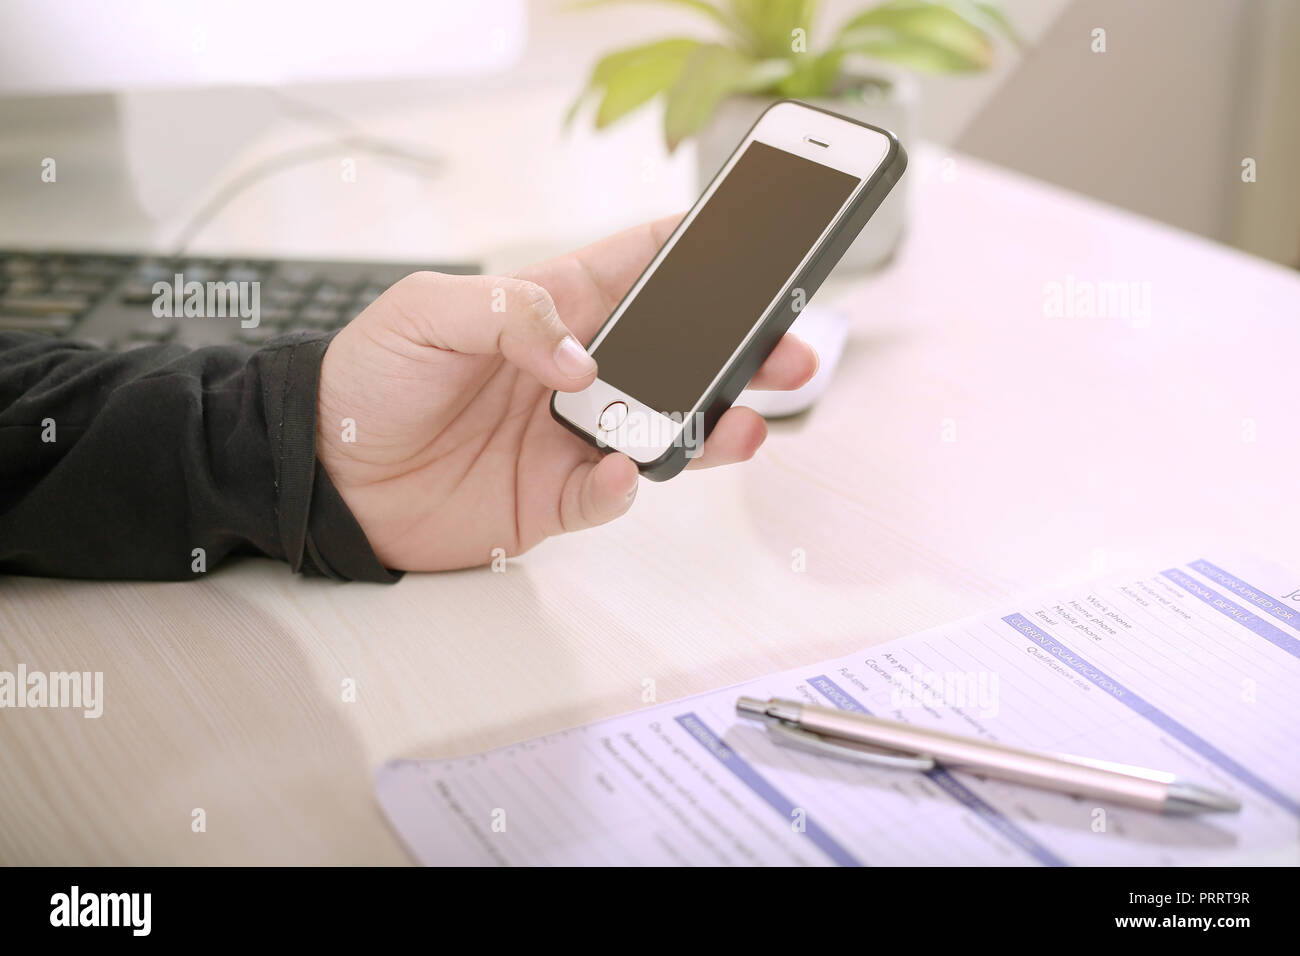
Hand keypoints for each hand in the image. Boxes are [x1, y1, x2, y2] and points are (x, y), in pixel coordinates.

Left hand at [316, 215, 818, 570]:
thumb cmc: (369, 378)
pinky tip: (627, 470)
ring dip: (712, 425)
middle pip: (678, 355)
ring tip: (746, 421)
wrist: (324, 471)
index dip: (697, 252)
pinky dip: (626, 487)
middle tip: (787, 351)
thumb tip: (582, 361)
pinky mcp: (553, 498)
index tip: (753, 243)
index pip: (640, 269)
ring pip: (665, 430)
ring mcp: (571, 437)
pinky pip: (610, 495)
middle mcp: (576, 373)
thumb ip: (510, 315)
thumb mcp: (426, 312)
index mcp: (552, 310)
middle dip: (738, 351)